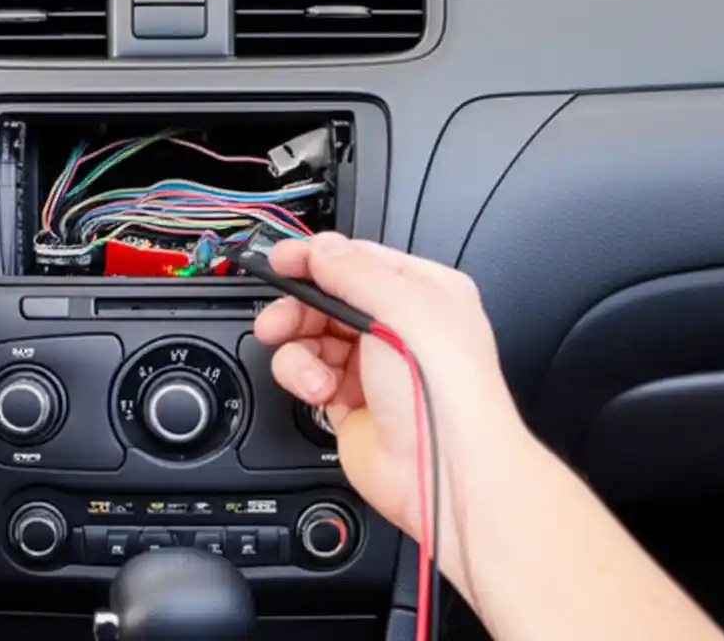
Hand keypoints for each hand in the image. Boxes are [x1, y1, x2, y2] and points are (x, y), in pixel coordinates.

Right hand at [253, 233, 521, 544]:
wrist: (441, 473)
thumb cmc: (445, 395)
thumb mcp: (403, 312)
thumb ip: (355, 273)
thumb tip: (320, 250)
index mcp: (422, 294)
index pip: (358, 261)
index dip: (316, 260)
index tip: (280, 262)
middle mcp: (397, 327)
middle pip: (326, 300)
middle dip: (297, 309)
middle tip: (278, 320)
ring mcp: (371, 366)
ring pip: (311, 339)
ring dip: (300, 353)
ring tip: (311, 371)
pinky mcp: (347, 401)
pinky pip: (308, 375)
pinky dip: (305, 381)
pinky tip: (320, 391)